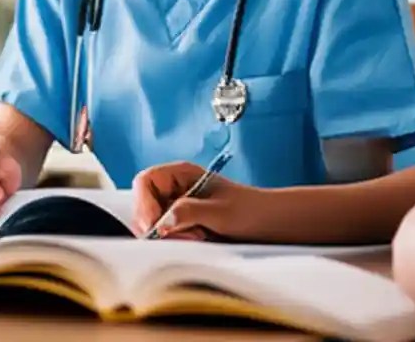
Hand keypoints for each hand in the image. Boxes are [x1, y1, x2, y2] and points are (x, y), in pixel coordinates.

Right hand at [130, 161, 254, 240]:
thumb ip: (190, 212)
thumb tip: (163, 220)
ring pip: (153, 224)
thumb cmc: (251, 210)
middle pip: (144, 206)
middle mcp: (174, 189)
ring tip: (196, 236)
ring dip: (168, 235)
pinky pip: (165, 235)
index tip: (154, 225)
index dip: (144, 203)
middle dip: (158, 224)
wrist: (270, 223)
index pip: (145, 181)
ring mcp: (177, 208)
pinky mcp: (181, 226)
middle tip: (180, 235)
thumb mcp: (221, 211)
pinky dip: (176, 241)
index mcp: (180, 173)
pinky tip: (197, 240)